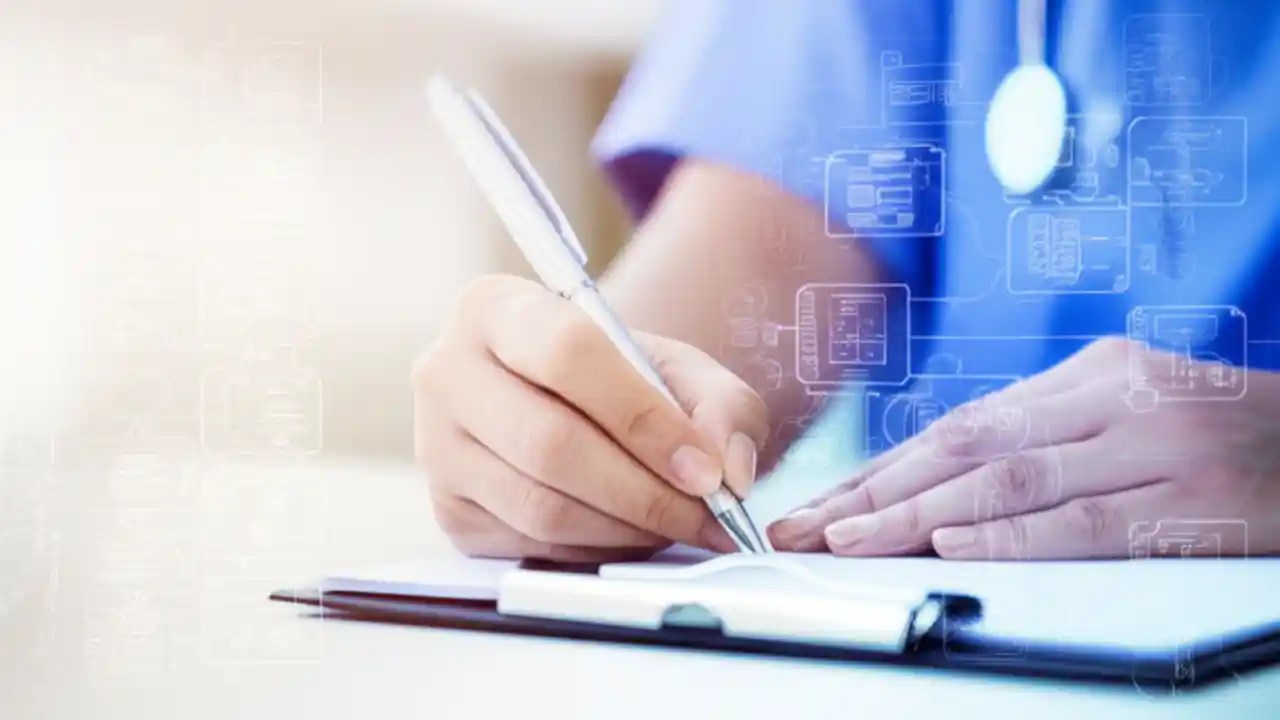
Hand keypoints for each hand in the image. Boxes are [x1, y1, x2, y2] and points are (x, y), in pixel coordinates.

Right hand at [414, 275, 767, 561]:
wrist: (561, 405)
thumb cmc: (616, 377)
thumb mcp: (676, 367)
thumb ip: (721, 405)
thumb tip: (728, 470)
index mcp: (495, 308)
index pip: (567, 354)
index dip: (644, 418)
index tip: (703, 467)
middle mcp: (447, 371)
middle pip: (550, 442)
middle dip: (644, 490)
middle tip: (706, 513)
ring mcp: (436, 447)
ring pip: (541, 506)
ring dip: (626, 527)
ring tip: (679, 522)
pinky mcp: (449, 511)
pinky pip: (533, 545)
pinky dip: (598, 548)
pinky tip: (632, 530)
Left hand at [769, 338, 1279, 558]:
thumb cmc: (1210, 430)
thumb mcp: (1124, 407)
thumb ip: (1040, 433)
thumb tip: (935, 474)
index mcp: (1086, 376)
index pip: (960, 427)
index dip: (882, 468)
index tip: (821, 500)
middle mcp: (1111, 401)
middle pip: (967, 448)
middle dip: (875, 492)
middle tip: (808, 525)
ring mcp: (1151, 451)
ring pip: (1011, 482)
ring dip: (918, 514)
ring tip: (850, 539)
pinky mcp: (1191, 506)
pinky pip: (1085, 522)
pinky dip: (1012, 536)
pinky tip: (952, 545)